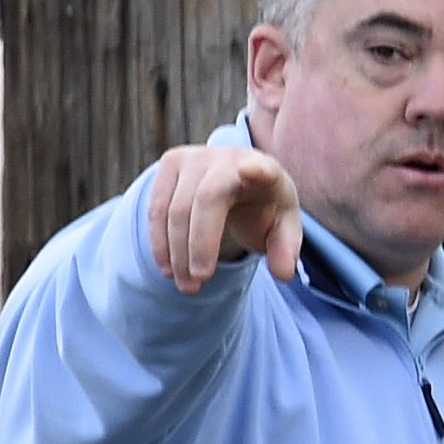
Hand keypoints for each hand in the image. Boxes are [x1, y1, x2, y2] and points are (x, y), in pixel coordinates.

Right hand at [145, 143, 304, 294]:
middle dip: (198, 246)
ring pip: (174, 207)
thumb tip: (284, 274)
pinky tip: (168, 269)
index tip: (250, 171)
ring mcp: (195, 156)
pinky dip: (160, 242)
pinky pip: (156, 208)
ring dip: (176, 253)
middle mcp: (228, 157)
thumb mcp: (283, 230)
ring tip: (186, 286)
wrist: (238, 182)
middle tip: (196, 286)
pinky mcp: (171, 163)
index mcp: (266, 170)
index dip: (257, 170)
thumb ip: (286, 250)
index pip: (262, 168)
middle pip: (206, 199)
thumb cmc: (264, 209)